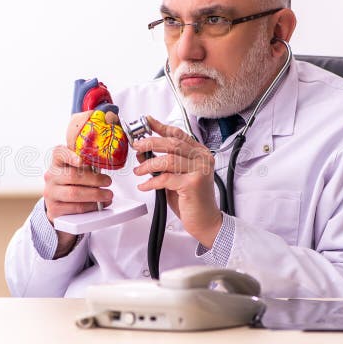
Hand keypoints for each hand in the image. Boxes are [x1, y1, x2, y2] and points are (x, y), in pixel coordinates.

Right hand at [44, 145, 112, 257]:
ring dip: (95, 194)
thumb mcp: (77, 168)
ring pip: (73, 193)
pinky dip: (90, 206)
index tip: (82, 161)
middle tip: (108, 181)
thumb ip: (87, 163)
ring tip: (108, 195)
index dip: (71, 156)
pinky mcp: (54, 208)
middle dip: (94, 179)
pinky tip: (98, 204)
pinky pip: (74, 208)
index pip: (60, 153)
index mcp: (57, 162)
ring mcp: (51, 192)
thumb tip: (104, 161)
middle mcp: (51, 176)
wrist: (59, 201)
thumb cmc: (72, 181)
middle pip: (72, 176)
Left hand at [132, 116, 222, 247]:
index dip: (161, 127)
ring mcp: (199, 170)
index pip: (178, 134)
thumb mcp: (176, 176)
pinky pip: (165, 178)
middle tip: (137, 146)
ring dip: (148, 165)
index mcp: (200, 153)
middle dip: (151, 143)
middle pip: (172, 143)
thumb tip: (143, 152)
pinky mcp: (192, 184)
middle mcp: (202, 159)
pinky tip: (144, 185)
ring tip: (138, 171)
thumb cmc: (190, 199)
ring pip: (168, 159)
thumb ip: (164, 163)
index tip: (146, 123)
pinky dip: (151, 182)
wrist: (205, 220)